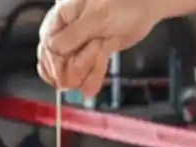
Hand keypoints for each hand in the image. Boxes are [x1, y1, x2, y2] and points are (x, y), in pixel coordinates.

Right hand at [37, 0, 159, 96]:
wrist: (147, 4)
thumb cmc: (122, 1)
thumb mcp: (96, 17)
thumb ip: (74, 34)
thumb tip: (53, 49)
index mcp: (64, 15)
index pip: (49, 42)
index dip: (53, 62)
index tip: (60, 77)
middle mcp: (71, 28)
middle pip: (59, 56)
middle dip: (67, 71)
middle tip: (72, 85)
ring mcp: (85, 40)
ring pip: (76, 64)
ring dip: (82, 74)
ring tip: (87, 85)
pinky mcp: (98, 49)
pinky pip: (91, 66)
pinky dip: (92, 77)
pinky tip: (89, 90)